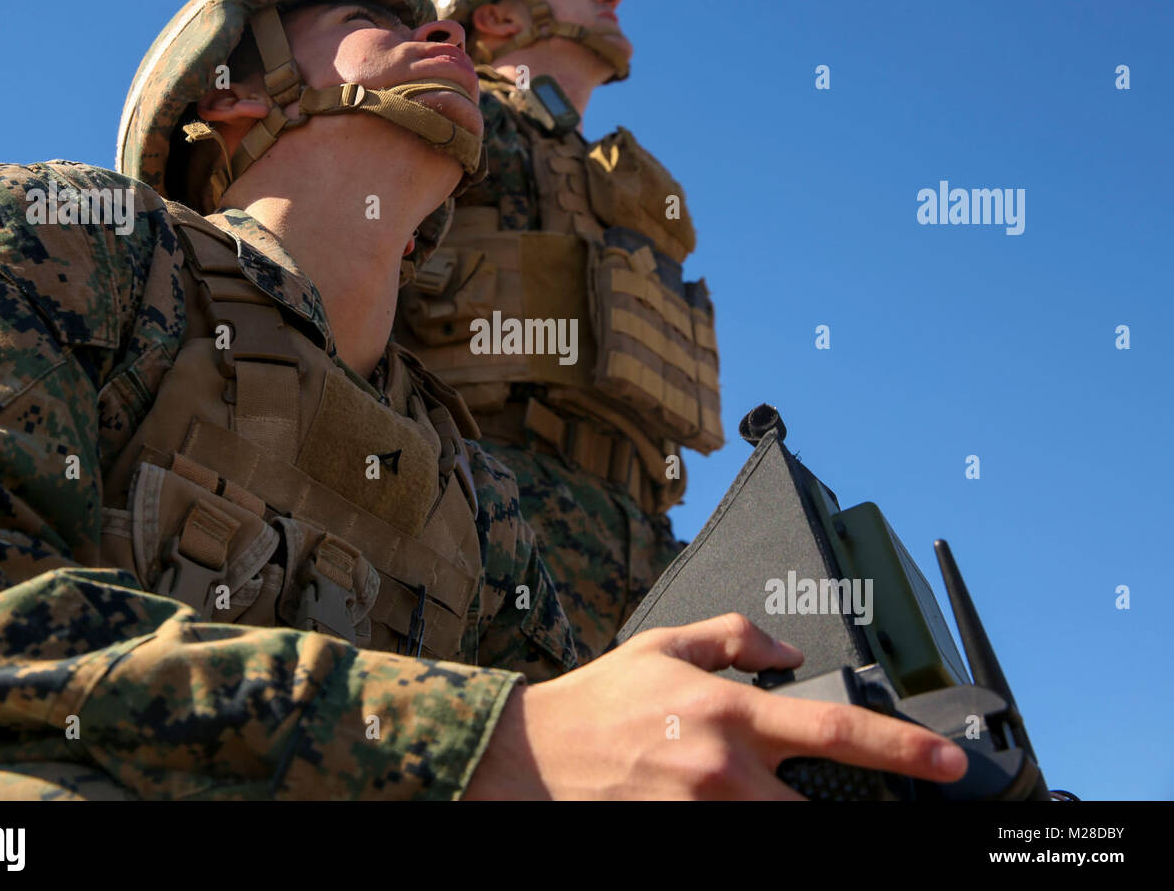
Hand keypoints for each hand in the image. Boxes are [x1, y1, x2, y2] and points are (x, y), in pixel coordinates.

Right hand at [464, 613, 967, 798]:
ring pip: (788, 830)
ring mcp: (706, 816)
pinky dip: (756, 823)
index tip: (947, 763)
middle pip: (823, 808)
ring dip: (801, 816)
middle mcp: (725, 772)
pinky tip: (747, 803)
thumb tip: (787, 653)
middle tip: (881, 797)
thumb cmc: (596, 704)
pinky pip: (740, 842)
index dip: (902, 749)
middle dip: (858, 809)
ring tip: (782, 793)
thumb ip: (735, 637)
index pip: (836, 730)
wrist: (531, 759)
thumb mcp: (664, 645)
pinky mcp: (687, 842)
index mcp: (728, 714)